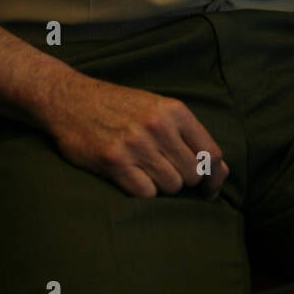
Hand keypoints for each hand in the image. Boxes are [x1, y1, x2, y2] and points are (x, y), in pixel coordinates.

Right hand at [39, 66, 229, 199]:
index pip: (211, 153)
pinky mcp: (115, 162)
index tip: (208, 187)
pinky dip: (141, 190)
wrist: (70, 100)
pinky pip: (145, 193)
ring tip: (144, 168)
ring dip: (161, 184)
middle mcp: (158, 126)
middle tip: (166, 171)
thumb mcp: (157, 109)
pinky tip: (130, 174)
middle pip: (193, 174)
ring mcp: (136, 144)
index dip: (213, 175)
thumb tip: (223, 171)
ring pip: (171, 186)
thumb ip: (190, 137)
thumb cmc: (119, 106)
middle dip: (183, 179)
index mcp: (174, 110)